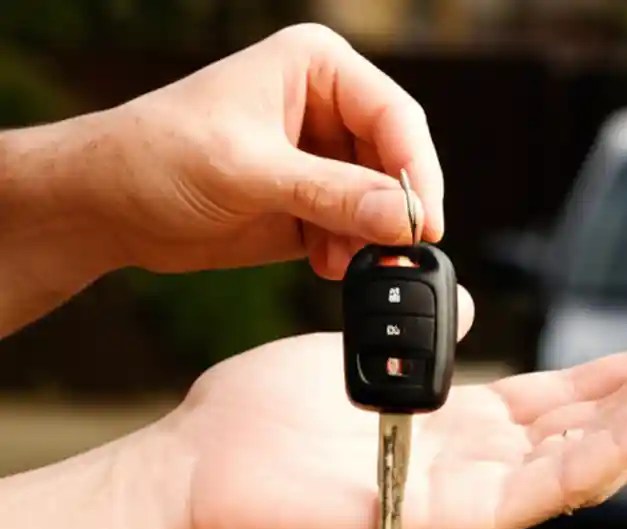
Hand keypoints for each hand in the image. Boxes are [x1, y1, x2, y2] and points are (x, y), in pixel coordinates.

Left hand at [56, 23, 441, 280]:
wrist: (104, 204)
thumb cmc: (155, 157)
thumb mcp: (249, 172)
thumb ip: (332, 195)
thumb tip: (404, 219)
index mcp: (317, 67)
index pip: (395, 116)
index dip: (415, 171)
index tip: (422, 224)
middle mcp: (328, 107)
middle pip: (397, 161)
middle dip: (394, 211)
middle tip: (393, 252)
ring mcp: (324, 157)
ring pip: (382, 201)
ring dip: (370, 238)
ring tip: (341, 262)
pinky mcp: (314, 201)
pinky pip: (357, 229)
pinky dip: (350, 252)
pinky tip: (323, 264)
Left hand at [155, 309, 626, 528]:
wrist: (195, 477)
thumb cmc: (260, 422)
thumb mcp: (363, 357)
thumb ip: (424, 338)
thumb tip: (460, 310)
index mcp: (466, 426)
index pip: (574, 394)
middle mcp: (484, 463)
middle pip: (602, 418)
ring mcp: (479, 497)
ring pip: (597, 451)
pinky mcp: (462, 519)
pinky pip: (557, 479)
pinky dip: (621, 441)